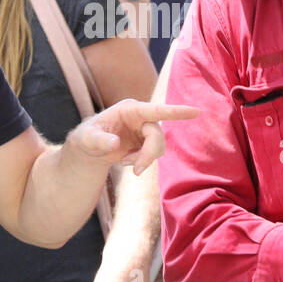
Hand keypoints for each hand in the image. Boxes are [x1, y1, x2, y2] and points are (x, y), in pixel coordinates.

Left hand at [66, 100, 198, 175]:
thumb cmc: (86, 138)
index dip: (176, 111)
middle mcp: (141, 117)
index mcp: (129, 110)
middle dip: (148, 154)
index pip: (156, 110)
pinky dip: (142, 162)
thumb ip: (99, 140)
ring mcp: (145, 128)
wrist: (90, 148)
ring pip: (159, 146)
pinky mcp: (147, 141)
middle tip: (135, 171)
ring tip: (125, 164)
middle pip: (157, 135)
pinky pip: (154, 154)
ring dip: (144, 159)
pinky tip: (127, 161)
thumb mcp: (86, 139)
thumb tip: (114, 143)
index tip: (196, 111)